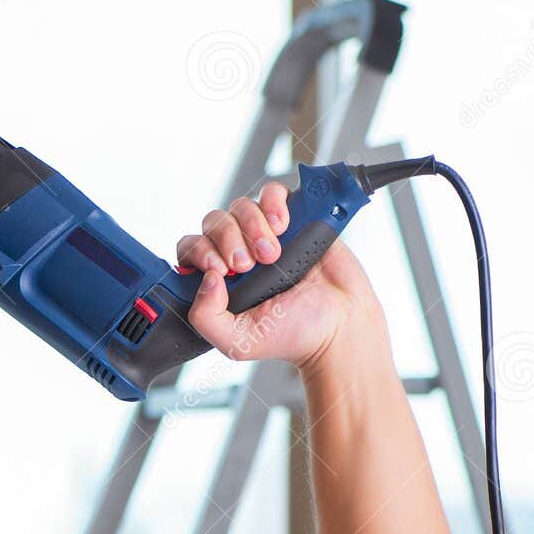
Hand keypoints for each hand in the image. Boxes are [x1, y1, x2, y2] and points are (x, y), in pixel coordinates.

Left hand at [176, 180, 383, 374]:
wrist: (341, 324)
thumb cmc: (293, 335)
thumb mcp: (237, 341)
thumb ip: (206, 318)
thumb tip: (207, 278)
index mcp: (220, 278)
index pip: (191, 249)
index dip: (199, 252)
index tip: (221, 270)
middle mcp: (238, 252)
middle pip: (213, 222)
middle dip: (227, 239)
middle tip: (248, 264)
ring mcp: (265, 233)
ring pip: (240, 207)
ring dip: (252, 226)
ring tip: (272, 253)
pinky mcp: (295, 218)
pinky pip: (272, 192)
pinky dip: (273, 203)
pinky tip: (282, 226)